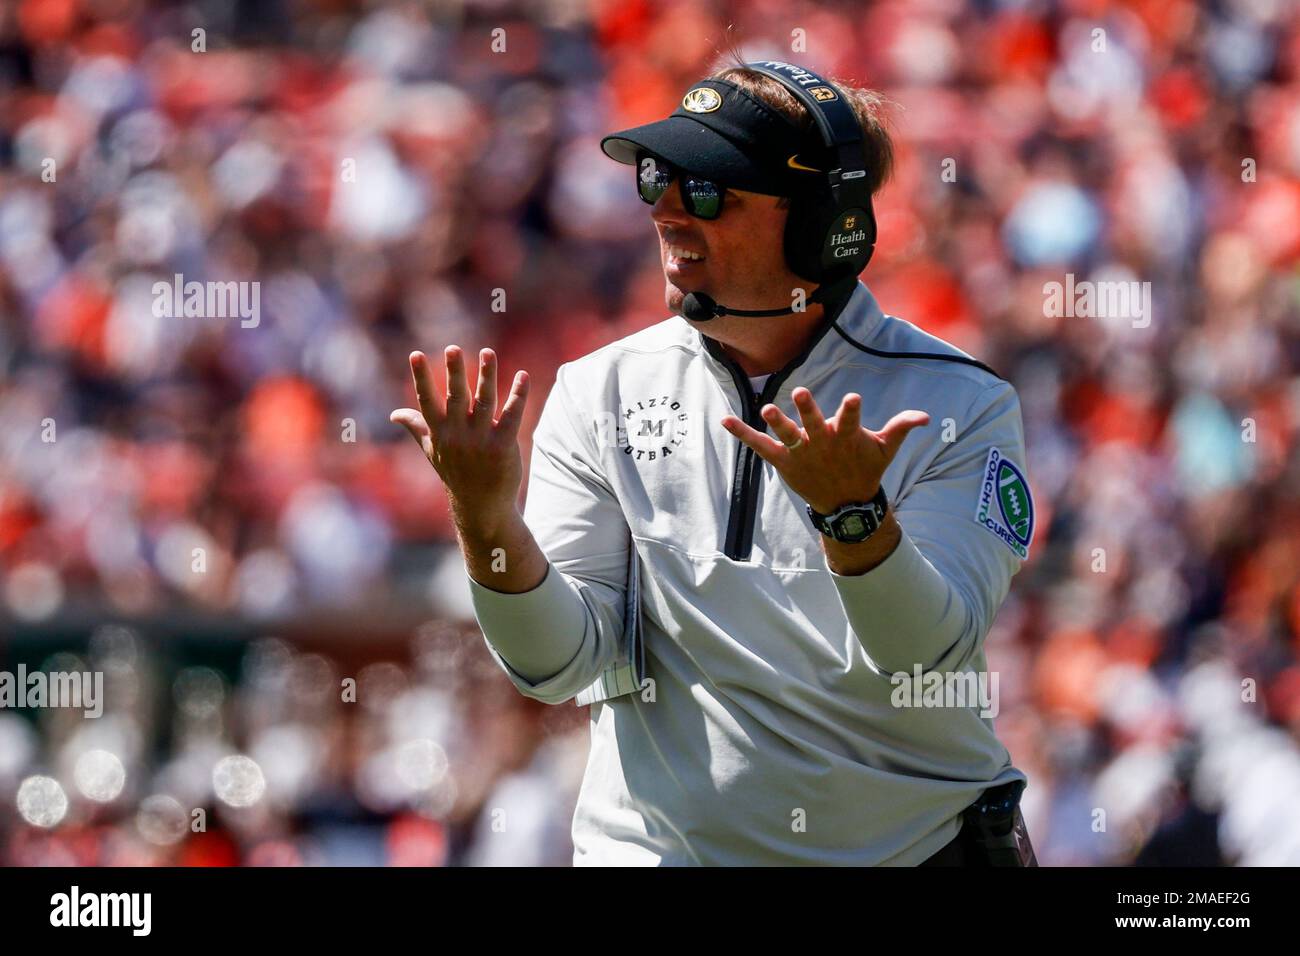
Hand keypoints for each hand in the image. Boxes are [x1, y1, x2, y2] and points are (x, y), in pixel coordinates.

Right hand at [390, 346, 529, 533]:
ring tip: (488, 352)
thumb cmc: (455, 473)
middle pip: (456, 397)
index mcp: (439, 432)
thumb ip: (416, 427)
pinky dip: (518, 396)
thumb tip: (394, 414)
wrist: (480, 506)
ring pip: (485, 402)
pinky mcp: (503, 446)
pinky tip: (523, 376)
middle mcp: (457, 435)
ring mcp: (480, 440)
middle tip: (453, 349)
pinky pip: (512, 417)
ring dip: (487, 376)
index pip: (427, 400)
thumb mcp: (431, 450)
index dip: (421, 377)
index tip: (415, 355)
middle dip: (454, 372)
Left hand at [720, 387, 928, 514]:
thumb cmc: (864, 468)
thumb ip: (900, 428)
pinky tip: (724, 421)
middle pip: (813, 425)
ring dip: (776, 423)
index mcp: (846, 438)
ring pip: (786, 436)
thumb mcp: (884, 449)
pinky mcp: (782, 462)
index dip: (852, 410)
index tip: (853, 397)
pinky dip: (742, 434)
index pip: (851, 420)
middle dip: (807, 410)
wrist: (844, 504)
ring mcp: (800, 453)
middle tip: (799, 392)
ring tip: (766, 409)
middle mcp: (821, 444)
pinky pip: (759, 446)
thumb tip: (925, 416)